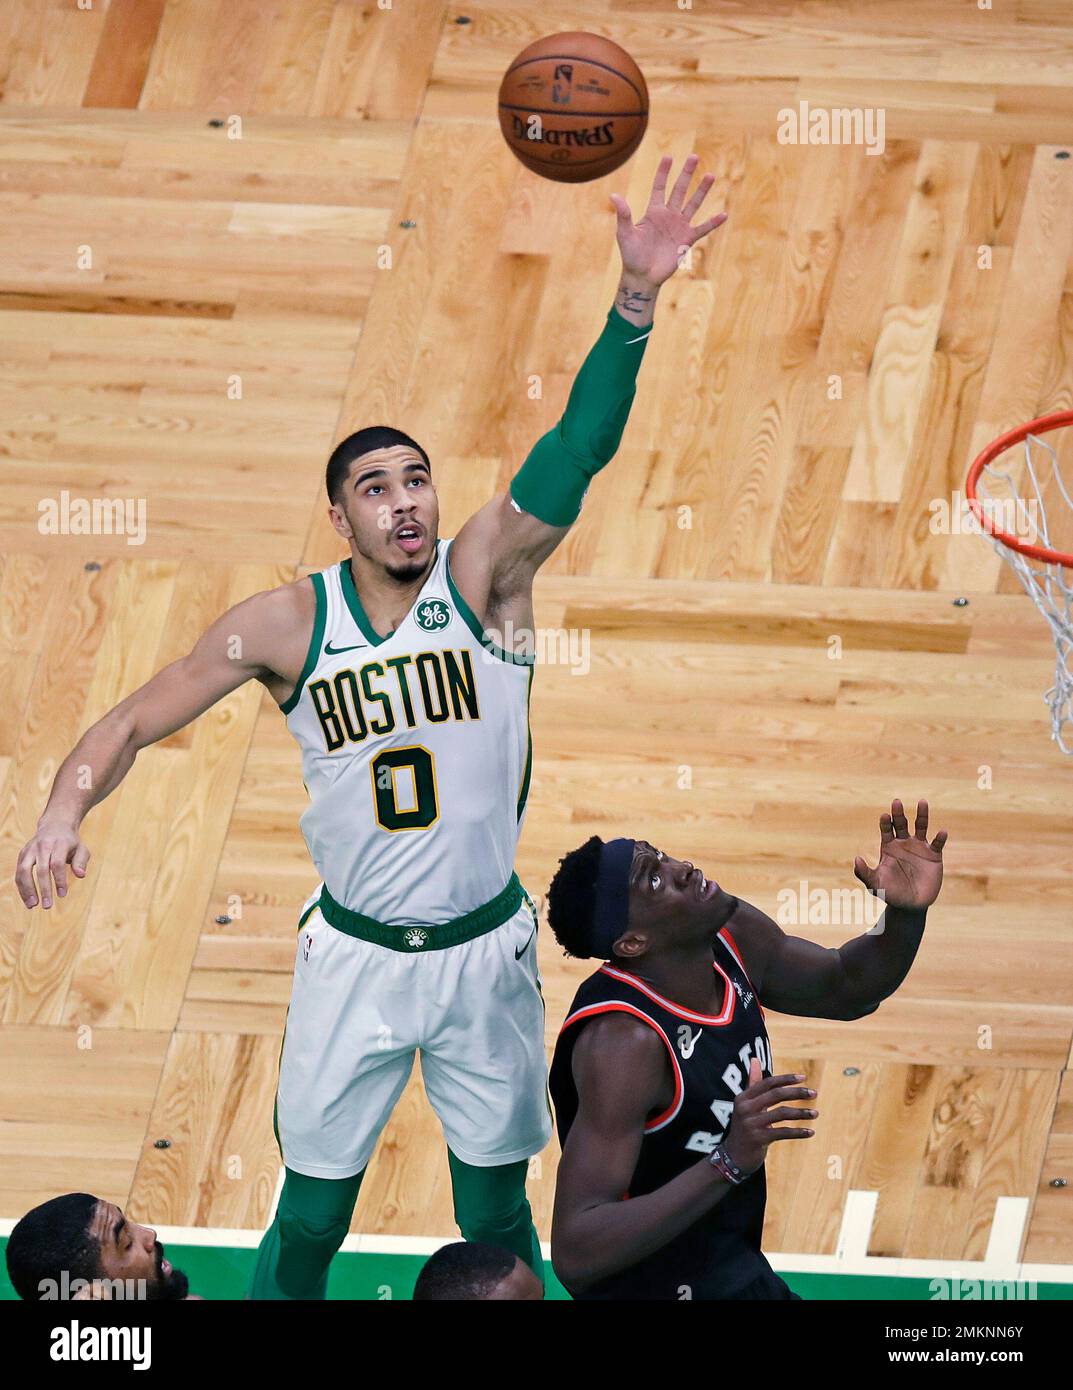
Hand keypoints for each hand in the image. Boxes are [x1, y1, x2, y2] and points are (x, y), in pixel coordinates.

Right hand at [15, 820, 90, 908]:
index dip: (59, 880)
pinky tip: (28, 900)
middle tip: (47, 906)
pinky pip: (18, 872)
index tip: (62, 895)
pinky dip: (22, 887)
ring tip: (33, 905)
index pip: (57, 864)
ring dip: (27, 889)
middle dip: (44, 889)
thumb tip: (81, 875)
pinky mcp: (22, 854)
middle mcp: (43, 846)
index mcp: (59, 844)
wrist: (55, 825)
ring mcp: (30, 850)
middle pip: (41, 869)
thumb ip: (81, 861)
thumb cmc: (70, 842)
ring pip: (24, 871)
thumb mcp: (81, 849)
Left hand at [610, 153, 726, 287]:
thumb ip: (623, 214)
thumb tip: (613, 195)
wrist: (642, 276)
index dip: (663, 173)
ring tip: (710, 175)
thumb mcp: (625, 234)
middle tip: (694, 156)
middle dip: (686, 174)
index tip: (669, 157)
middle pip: (679, 190)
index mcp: (653, 211)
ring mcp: (679, 226)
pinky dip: (712, 223)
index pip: (659, 187)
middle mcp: (668, 215)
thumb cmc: (631, 255)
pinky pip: (702, 229)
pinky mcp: (687, 240)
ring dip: (701, 190)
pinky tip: (724, 214)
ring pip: (693, 204)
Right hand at [722, 1059, 816, 1174]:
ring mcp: (751, 1124)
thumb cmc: (744, 1127)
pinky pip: (783, 1133)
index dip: (786, 1079)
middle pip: (776, 1095)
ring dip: (801, 1113)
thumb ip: (753, 1083)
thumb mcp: (746, 1105)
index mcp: (743, 1097)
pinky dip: (798, 1132)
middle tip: (814, 1093)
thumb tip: (755, 1059)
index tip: (803, 1077)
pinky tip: (810, 1132)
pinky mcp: (758, 1139)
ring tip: (815, 1113)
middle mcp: (746, 1108)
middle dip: (797, 1093)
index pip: (767, 1083)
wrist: (733, 1156)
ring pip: (782, 1113)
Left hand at [853, 798, 946, 910]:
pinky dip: (940, 838)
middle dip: (899, 813)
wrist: (911, 905)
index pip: (886, 830)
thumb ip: (864, 872)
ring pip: (921, 827)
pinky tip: (942, 832)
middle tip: (896, 802)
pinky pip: (937, 844)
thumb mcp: (875, 884)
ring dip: (921, 815)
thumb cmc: (890, 893)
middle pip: (901, 823)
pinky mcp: (934, 856)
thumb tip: (856, 859)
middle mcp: (903, 843)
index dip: (886, 822)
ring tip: (922, 802)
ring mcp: (919, 848)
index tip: (885, 816)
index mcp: (888, 846)